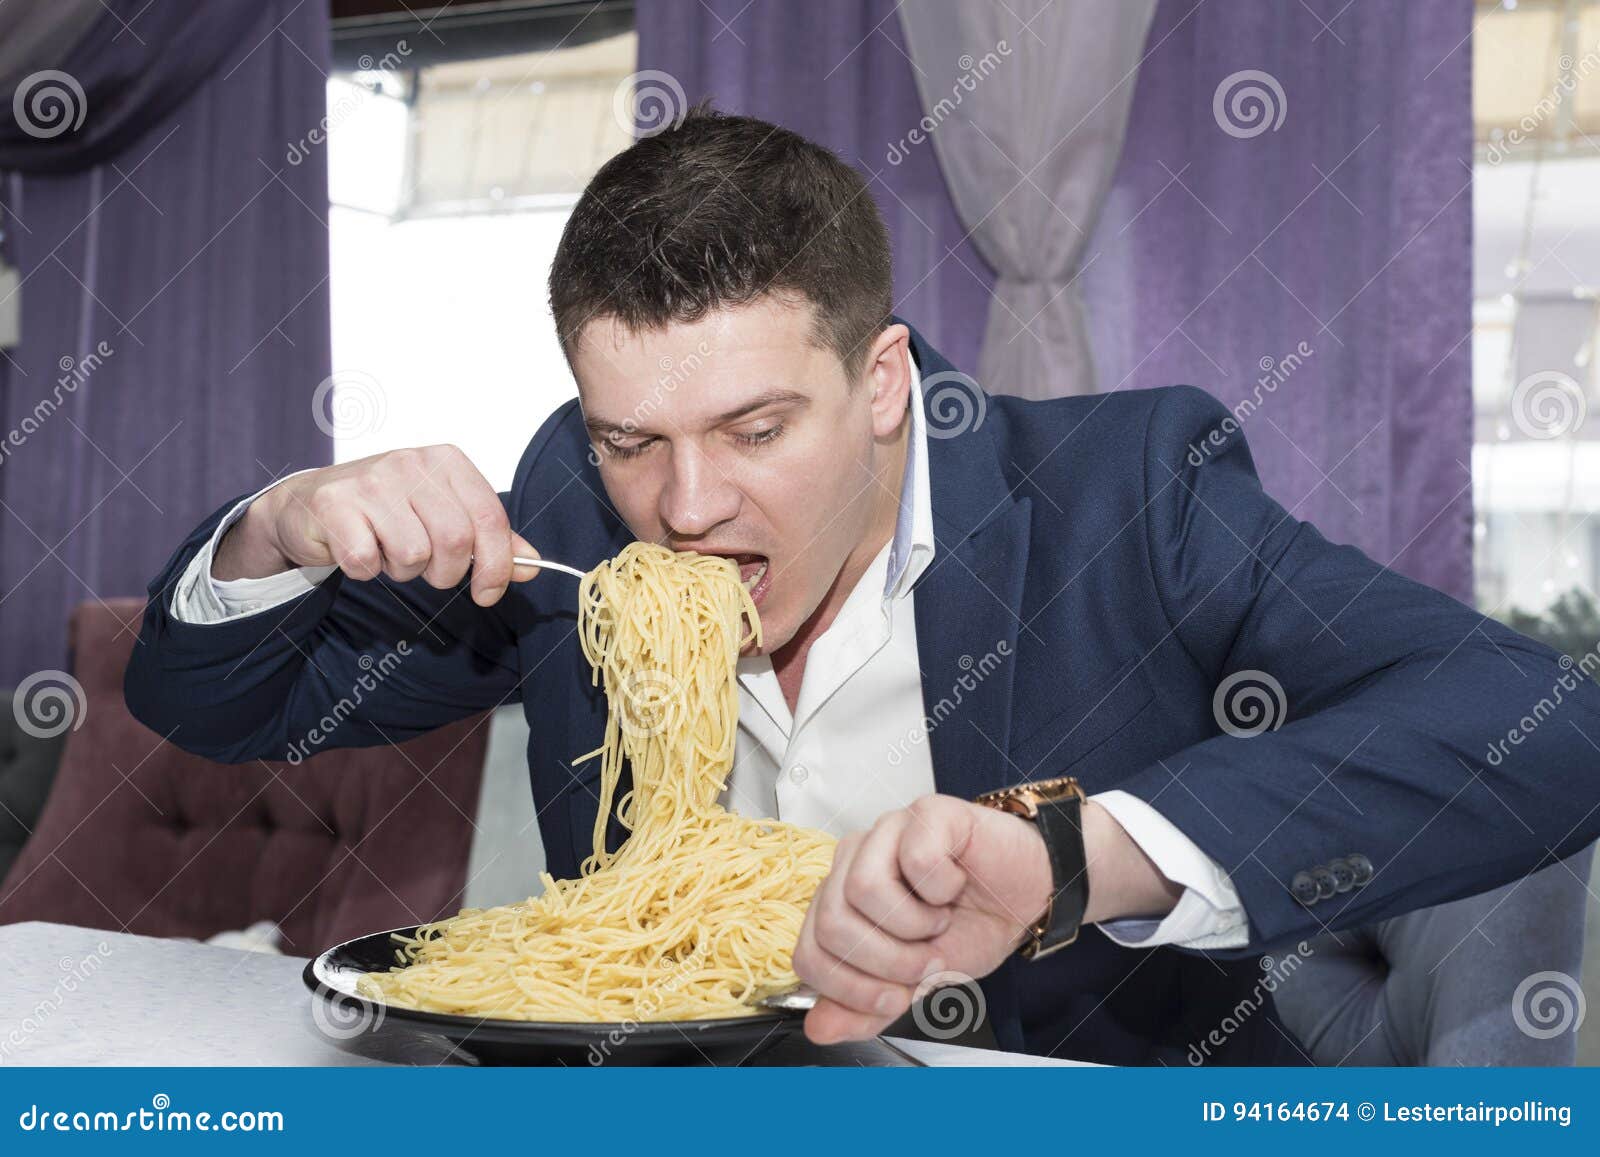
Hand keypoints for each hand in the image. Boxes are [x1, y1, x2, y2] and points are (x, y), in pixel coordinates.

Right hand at [213, 445, 541, 606]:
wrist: (309, 504)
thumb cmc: (384, 511)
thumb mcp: (442, 514)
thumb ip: (488, 539)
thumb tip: (532, 565)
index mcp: (446, 461)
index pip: (490, 518)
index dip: (498, 565)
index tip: (490, 594)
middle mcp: (410, 463)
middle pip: (455, 541)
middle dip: (447, 573)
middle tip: (428, 571)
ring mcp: (370, 480)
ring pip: (413, 554)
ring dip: (403, 571)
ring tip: (387, 552)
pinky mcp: (333, 505)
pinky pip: (367, 562)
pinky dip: (366, 570)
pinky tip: (359, 551)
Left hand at [792, 794, 1052, 1043]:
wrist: (1028, 897)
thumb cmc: (972, 925)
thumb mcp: (917, 981)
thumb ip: (866, 1007)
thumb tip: (818, 1029)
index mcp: (840, 899)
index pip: (809, 953)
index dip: (849, 989)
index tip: (894, 998)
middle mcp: (853, 860)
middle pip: (832, 924)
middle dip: (887, 961)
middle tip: (926, 959)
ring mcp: (886, 831)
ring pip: (862, 890)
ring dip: (914, 925)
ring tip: (939, 920)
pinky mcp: (926, 812)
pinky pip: (914, 859)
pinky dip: (941, 888)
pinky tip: (953, 886)